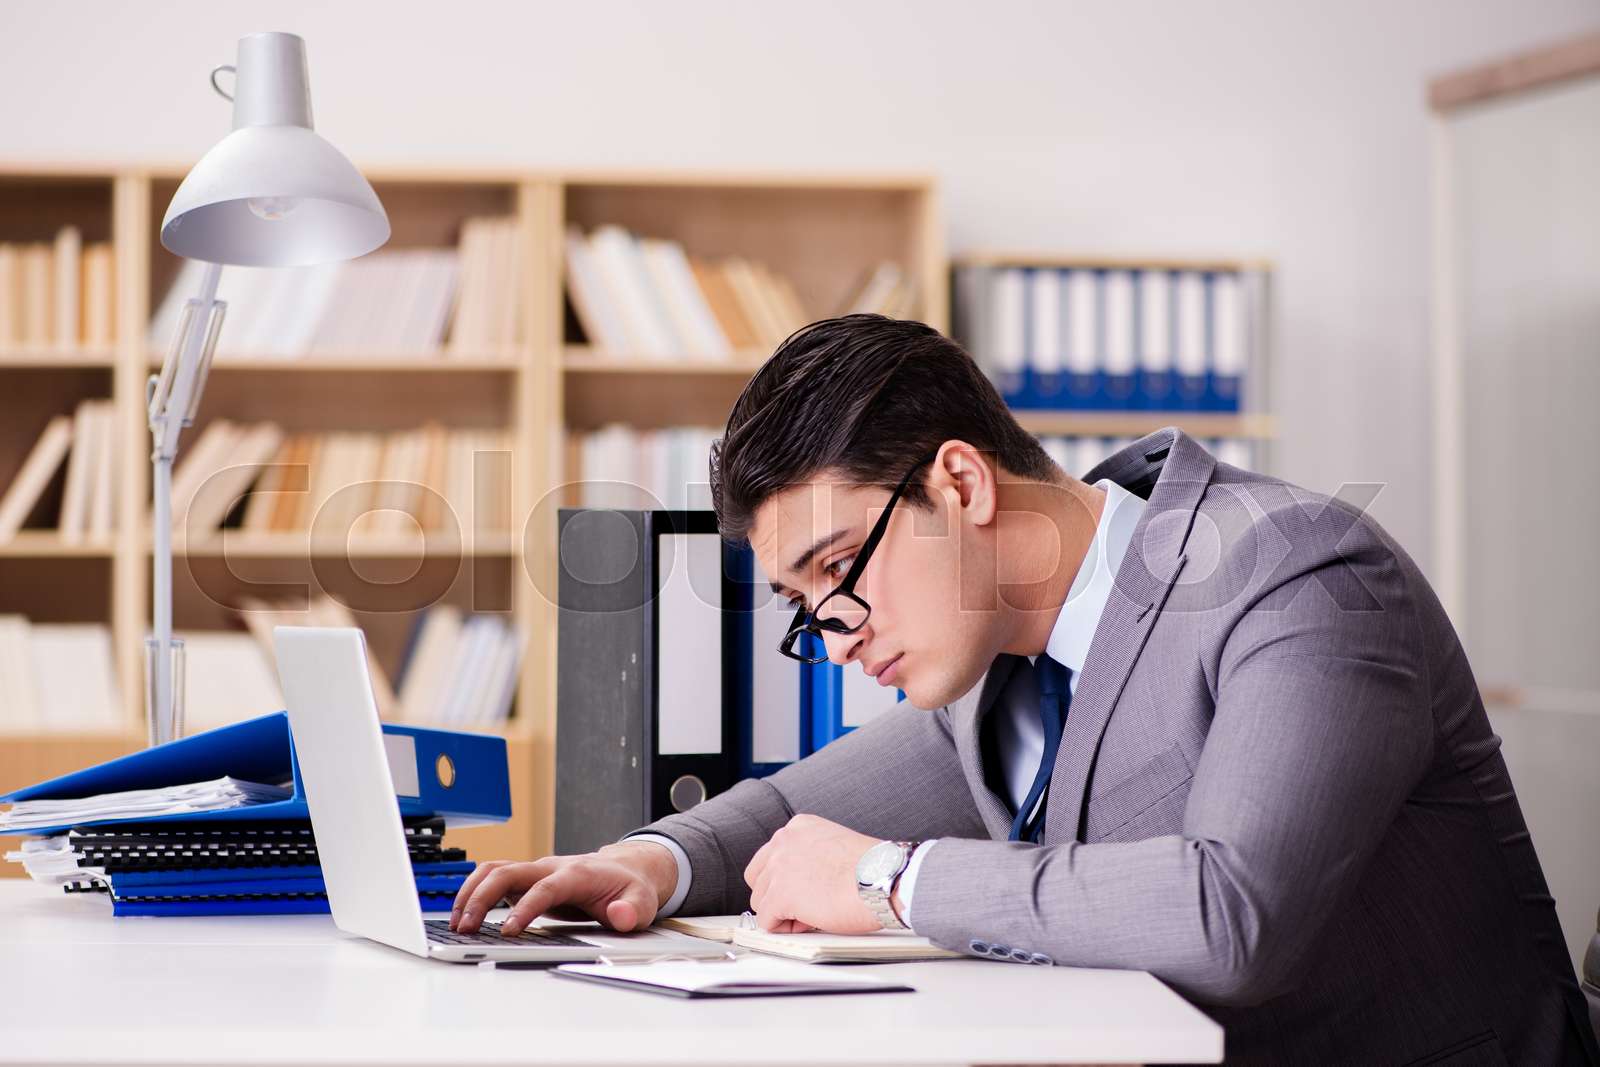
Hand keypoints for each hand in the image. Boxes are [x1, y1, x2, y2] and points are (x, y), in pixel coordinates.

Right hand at [449, 840, 678, 936]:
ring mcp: (537, 871)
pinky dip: (475, 892)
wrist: (627, 870)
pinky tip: (464, 915)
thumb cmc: (630, 887)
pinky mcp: (528, 880)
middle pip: (507, 872)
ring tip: (456, 923)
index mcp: (576, 874)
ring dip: (471, 893)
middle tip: (465, 928)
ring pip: (494, 871)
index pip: (544, 888)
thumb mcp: (641, 903)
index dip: (524, 908)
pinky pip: (494, 878)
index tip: (508, 931)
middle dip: (482, 898)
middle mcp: (551, 867)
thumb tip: (619, 917)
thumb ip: (631, 911)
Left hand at [743, 814, 881, 933]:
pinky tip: (810, 922)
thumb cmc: (873, 869)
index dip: (787, 880)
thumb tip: (797, 884)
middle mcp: (784, 841)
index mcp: (799, 827)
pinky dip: (785, 928)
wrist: (885, 878)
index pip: (770, 857)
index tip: (806, 889)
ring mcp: (779, 867)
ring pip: (760, 902)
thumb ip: (809, 857)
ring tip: (814, 913)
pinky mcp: (780, 894)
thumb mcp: (834, 847)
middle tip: (805, 905)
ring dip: (784, 913)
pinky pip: (767, 922)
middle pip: (758, 878)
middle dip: (776, 895)